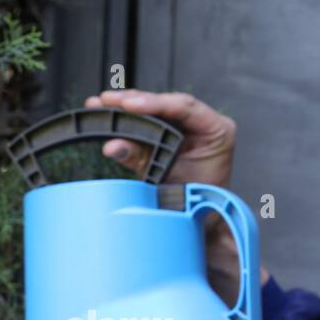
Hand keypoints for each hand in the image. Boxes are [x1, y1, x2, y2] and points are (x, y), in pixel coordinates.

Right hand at [83, 89, 269, 302]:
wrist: (202, 218)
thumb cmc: (196, 202)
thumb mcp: (169, 180)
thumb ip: (143, 160)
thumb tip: (114, 145)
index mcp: (217, 130)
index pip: (185, 107)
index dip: (154, 103)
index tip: (131, 104)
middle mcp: (204, 123)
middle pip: (166, 102)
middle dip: (134, 101)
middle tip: (108, 101)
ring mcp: (189, 125)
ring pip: (156, 108)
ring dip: (127, 105)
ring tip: (102, 104)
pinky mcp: (174, 130)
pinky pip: (151, 118)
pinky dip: (130, 116)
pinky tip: (111, 112)